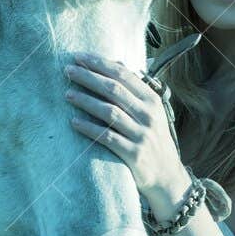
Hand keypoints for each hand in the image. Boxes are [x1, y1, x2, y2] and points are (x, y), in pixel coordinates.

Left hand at [64, 51, 185, 203]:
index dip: (100, 64)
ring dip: (86, 101)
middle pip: (114, 90)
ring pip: (109, 112)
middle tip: (67, 70)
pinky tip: (74, 122)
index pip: (123, 75)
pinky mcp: (134, 155)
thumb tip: (115, 64)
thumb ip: (134, 91)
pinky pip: (107, 138)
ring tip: (67, 94)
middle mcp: (148, 115)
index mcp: (151, 101)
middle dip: (89, 77)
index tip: (79, 57)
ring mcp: (142, 135)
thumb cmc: (153, 141)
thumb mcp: (151, 114)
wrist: (167, 178)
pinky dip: (89, 129)